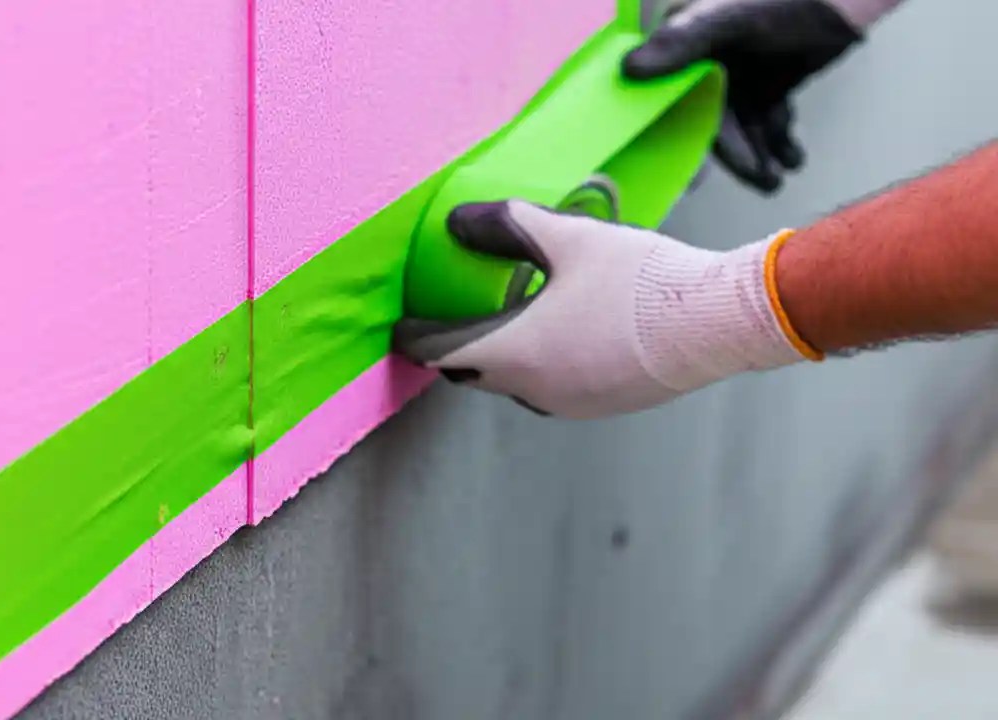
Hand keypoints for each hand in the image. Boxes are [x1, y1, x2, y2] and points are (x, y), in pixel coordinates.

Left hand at [393, 201, 806, 418]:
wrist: (716, 322)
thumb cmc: (638, 278)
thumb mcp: (566, 237)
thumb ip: (505, 226)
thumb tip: (456, 222)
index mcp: (514, 353)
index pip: (440, 352)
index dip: (415, 336)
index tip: (401, 325)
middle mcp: (532, 390)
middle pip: (471, 374)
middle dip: (453, 349)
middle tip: (447, 319)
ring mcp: (567, 404)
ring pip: (512, 384)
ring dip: (498, 357)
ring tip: (505, 320)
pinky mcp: (599, 405)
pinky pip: (549, 389)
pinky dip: (536, 366)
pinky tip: (557, 335)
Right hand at [624, 0, 862, 192]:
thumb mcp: (729, 20)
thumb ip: (680, 44)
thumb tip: (628, 70)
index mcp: (685, 48)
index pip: (681, 104)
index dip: (689, 139)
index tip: (695, 180)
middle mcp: (706, 65)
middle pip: (717, 122)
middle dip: (742, 156)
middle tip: (764, 181)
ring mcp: (738, 76)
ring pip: (746, 127)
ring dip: (763, 154)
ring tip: (779, 178)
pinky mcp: (767, 83)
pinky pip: (768, 119)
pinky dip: (780, 141)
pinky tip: (793, 158)